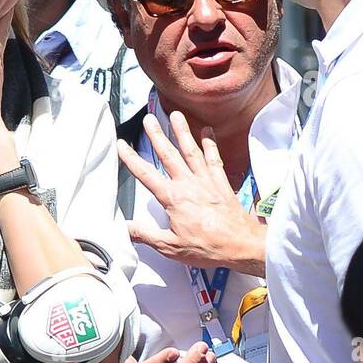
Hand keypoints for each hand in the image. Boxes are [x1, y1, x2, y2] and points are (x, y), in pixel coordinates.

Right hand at [117, 112, 265, 274]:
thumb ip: (145, 235)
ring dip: (182, 132)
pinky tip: (207, 131)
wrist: (241, 244)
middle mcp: (188, 184)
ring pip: (191, 151)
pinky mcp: (220, 183)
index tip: (122, 145)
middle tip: (148, 118)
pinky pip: (214, 159)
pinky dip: (211, 144)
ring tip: (175, 115)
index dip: (131, 159)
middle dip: (157, 135)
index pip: (146, 175)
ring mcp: (206, 181)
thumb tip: (124, 229)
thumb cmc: (208, 247)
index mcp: (173, 199)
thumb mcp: (170, 247)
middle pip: (169, 155)